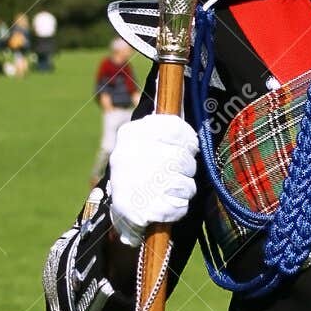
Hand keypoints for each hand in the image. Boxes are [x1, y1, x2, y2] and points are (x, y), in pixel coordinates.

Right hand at [108, 114, 199, 246]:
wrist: (122, 210)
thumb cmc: (140, 170)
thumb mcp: (145, 142)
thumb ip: (166, 128)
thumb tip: (185, 101)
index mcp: (132, 134)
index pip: (176, 128)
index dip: (189, 140)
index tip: (188, 148)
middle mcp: (132, 156)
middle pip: (183, 159)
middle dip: (186, 169)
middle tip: (174, 173)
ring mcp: (138, 183)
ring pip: (186, 184)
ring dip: (184, 189)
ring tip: (167, 190)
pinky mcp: (145, 210)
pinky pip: (181, 205)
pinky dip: (178, 208)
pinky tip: (165, 204)